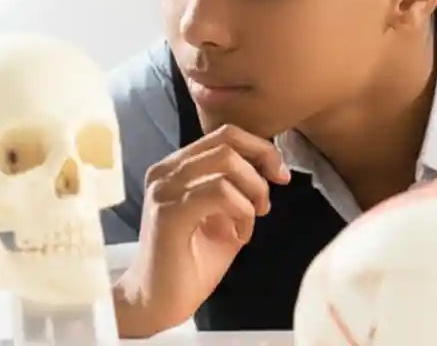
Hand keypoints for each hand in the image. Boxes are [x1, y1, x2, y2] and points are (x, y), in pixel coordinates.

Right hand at [114, 124, 290, 336]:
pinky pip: (219, 192)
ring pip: (225, 162)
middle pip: (227, 142)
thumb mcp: (224, 217)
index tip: (279, 174)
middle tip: (267, 203)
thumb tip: (269, 168)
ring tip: (252, 221)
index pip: (224, 134)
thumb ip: (238, 189)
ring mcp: (164, 190)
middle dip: (261, 166)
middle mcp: (165, 171)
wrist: (158, 301)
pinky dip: (242, 211)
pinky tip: (240, 235)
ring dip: (252, 191)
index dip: (260, 148)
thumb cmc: (191, 262)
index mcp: (176, 167)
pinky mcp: (169, 213)